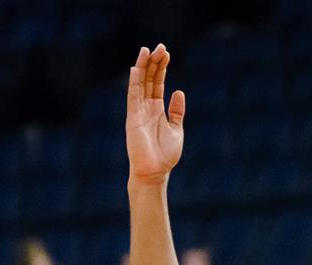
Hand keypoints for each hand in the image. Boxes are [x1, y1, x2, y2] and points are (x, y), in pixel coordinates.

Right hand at [126, 45, 185, 182]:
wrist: (155, 171)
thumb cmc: (165, 154)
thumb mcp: (176, 129)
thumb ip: (176, 111)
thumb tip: (178, 91)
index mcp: (157, 109)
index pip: (157, 83)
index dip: (161, 68)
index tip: (166, 53)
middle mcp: (146, 107)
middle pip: (149, 79)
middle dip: (154, 62)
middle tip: (160, 46)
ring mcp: (138, 111)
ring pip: (140, 84)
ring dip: (143, 67)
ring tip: (147, 50)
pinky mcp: (132, 118)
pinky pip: (133, 97)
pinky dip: (135, 82)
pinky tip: (136, 69)